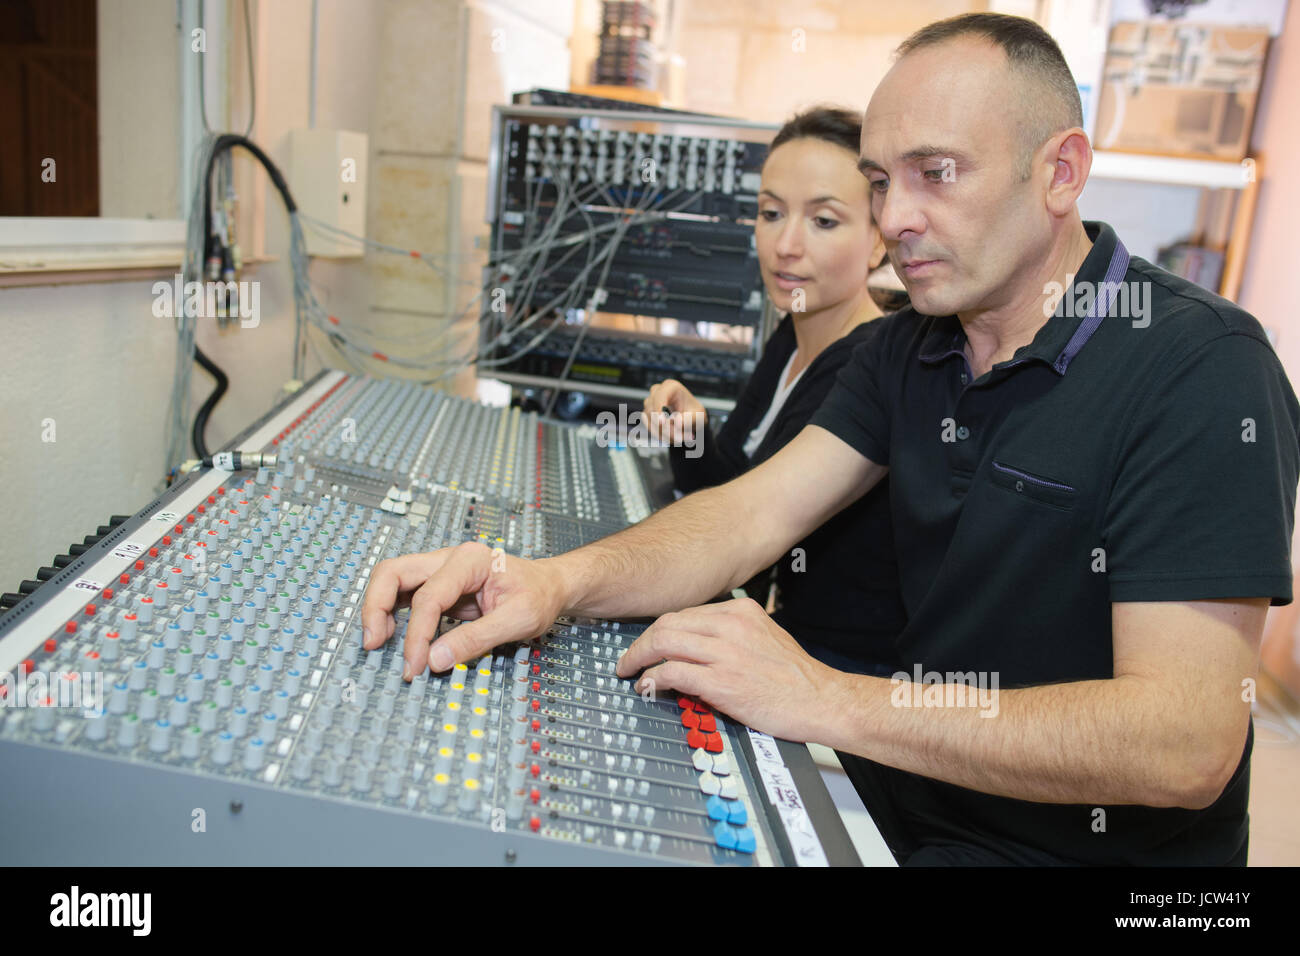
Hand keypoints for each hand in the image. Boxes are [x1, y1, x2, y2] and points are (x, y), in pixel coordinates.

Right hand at [361, 541, 565, 677]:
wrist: (550, 586)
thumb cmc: (539, 595)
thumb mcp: (518, 620)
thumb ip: (476, 639)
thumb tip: (435, 660)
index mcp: (470, 560)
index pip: (429, 597)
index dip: (417, 634)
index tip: (416, 665)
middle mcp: (449, 559)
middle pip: (393, 571)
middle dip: (376, 607)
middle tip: (373, 644)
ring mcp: (441, 570)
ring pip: (392, 580)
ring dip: (378, 608)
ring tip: (377, 642)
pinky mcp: (438, 586)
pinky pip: (404, 595)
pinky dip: (391, 613)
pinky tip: (391, 635)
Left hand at [614, 597, 846, 741]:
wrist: (822, 700)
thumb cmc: (796, 677)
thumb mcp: (764, 638)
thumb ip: (731, 635)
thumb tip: (696, 645)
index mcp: (740, 612)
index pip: (684, 614)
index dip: (658, 630)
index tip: (647, 644)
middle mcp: (731, 626)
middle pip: (667, 623)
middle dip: (640, 642)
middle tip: (628, 659)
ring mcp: (725, 652)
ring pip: (664, 642)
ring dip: (638, 658)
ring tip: (629, 671)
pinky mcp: (722, 681)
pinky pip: (673, 672)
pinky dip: (653, 678)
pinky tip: (648, 686)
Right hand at [643, 379, 706, 445]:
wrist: (691, 420)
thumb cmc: (695, 413)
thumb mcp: (698, 416)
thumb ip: (688, 420)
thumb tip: (677, 423)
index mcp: (671, 387)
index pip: (660, 396)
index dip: (658, 409)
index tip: (662, 423)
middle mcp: (658, 392)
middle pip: (652, 409)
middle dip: (664, 427)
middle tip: (678, 438)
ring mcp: (651, 402)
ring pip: (649, 419)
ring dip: (662, 432)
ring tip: (679, 438)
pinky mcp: (648, 413)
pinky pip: (648, 425)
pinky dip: (659, 434)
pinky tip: (671, 438)